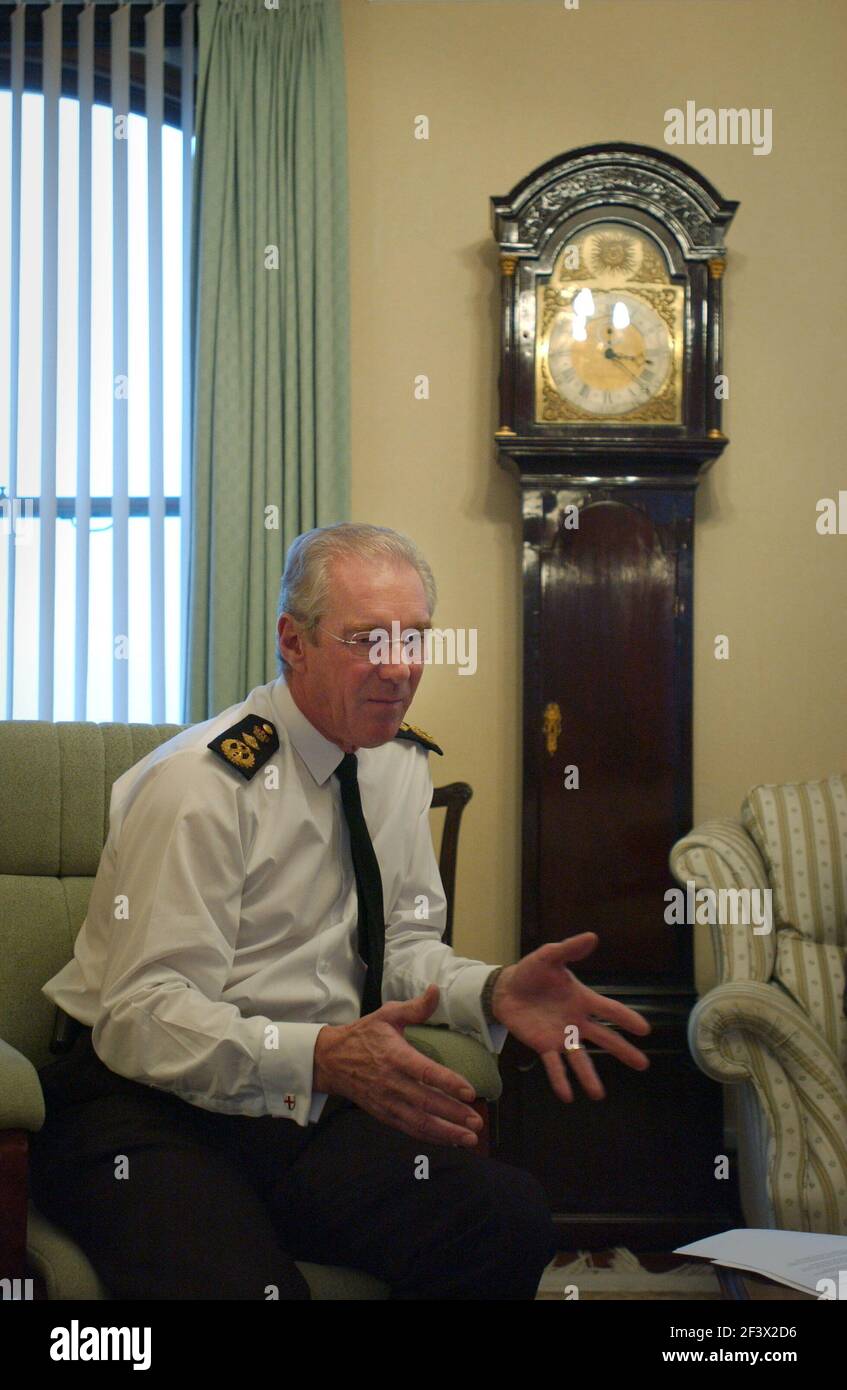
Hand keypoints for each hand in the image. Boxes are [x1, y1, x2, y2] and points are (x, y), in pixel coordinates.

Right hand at [312, 984, 482, 1147]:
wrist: (331, 1060)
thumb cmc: (363, 1035)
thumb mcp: (387, 1015)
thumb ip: (415, 1008)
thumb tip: (436, 990)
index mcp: (395, 1056)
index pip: (425, 1072)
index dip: (448, 1083)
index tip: (470, 1092)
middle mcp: (392, 1082)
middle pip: (426, 1102)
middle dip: (454, 1114)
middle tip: (477, 1122)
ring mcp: (387, 1101)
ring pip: (419, 1121)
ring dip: (446, 1132)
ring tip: (470, 1138)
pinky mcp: (384, 1114)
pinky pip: (409, 1129)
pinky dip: (430, 1137)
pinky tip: (449, 1139)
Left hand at [490, 934, 650, 1102]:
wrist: (506, 989)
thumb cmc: (532, 972)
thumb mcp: (549, 956)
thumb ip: (569, 948)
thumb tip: (592, 937)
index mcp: (582, 999)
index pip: (609, 1010)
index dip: (626, 1018)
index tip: (645, 1030)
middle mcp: (577, 1021)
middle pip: (604, 1038)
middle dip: (623, 1051)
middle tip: (643, 1065)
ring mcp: (562, 1036)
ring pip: (580, 1059)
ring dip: (589, 1076)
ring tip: (598, 1094)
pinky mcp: (544, 1046)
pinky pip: (554, 1065)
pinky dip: (560, 1080)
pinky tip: (567, 1095)